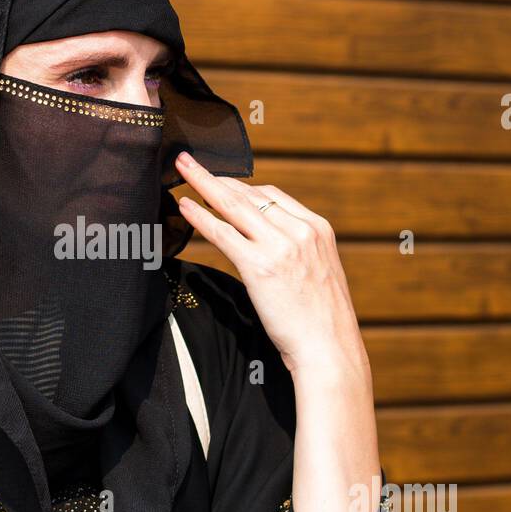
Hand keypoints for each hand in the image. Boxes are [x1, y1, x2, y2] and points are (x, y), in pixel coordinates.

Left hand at [174, 151, 370, 390]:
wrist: (329, 348)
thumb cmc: (321, 320)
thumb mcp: (318, 272)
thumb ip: (297, 250)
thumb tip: (266, 243)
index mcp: (318, 228)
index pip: (274, 195)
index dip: (241, 187)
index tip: (220, 182)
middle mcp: (301, 230)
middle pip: (251, 194)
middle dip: (217, 177)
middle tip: (190, 163)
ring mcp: (281, 246)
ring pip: (233, 206)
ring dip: (202, 184)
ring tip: (181, 170)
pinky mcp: (260, 266)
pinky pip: (222, 233)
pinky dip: (200, 217)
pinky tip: (184, 206)